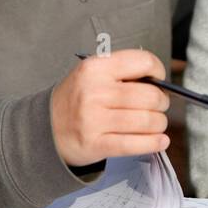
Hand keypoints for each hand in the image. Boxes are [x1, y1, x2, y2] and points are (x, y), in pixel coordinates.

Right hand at [51, 49, 170, 166]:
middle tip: (159, 105)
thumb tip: (160, 81)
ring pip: (147, 121)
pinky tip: (160, 141)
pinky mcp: (95, 144)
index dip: (157, 70)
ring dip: (159, 124)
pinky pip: (135, 144)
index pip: (142, 62)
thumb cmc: (77, 99)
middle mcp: (94, 91)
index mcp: (95, 67)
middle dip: (162, 102)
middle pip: (150, 96)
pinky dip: (154, 143)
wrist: (45, 128)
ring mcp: (93, 119)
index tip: (159, 79)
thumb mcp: (92, 74)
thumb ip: (123, 72)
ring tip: (156, 123)